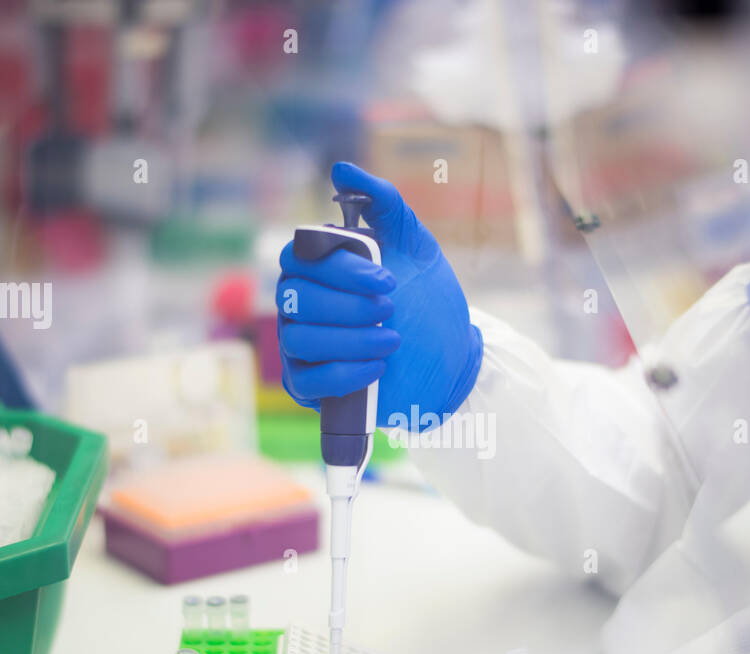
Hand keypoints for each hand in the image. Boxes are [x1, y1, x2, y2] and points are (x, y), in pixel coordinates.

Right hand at [276, 162, 482, 428]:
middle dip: (350, 306)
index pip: (300, 258)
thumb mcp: (415, 246)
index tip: (388, 280)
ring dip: (353, 340)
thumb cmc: (428, 300)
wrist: (453, 359)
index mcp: (318, 267)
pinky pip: (309, 380)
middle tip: (392, 310)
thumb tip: (342, 170)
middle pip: (296, 298)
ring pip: (302, 339)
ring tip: (392, 340)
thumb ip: (385, 204)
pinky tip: (378, 368)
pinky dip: (346, 373)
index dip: (342, 270)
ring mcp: (301, 346)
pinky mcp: (309, 387)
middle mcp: (300, 303)